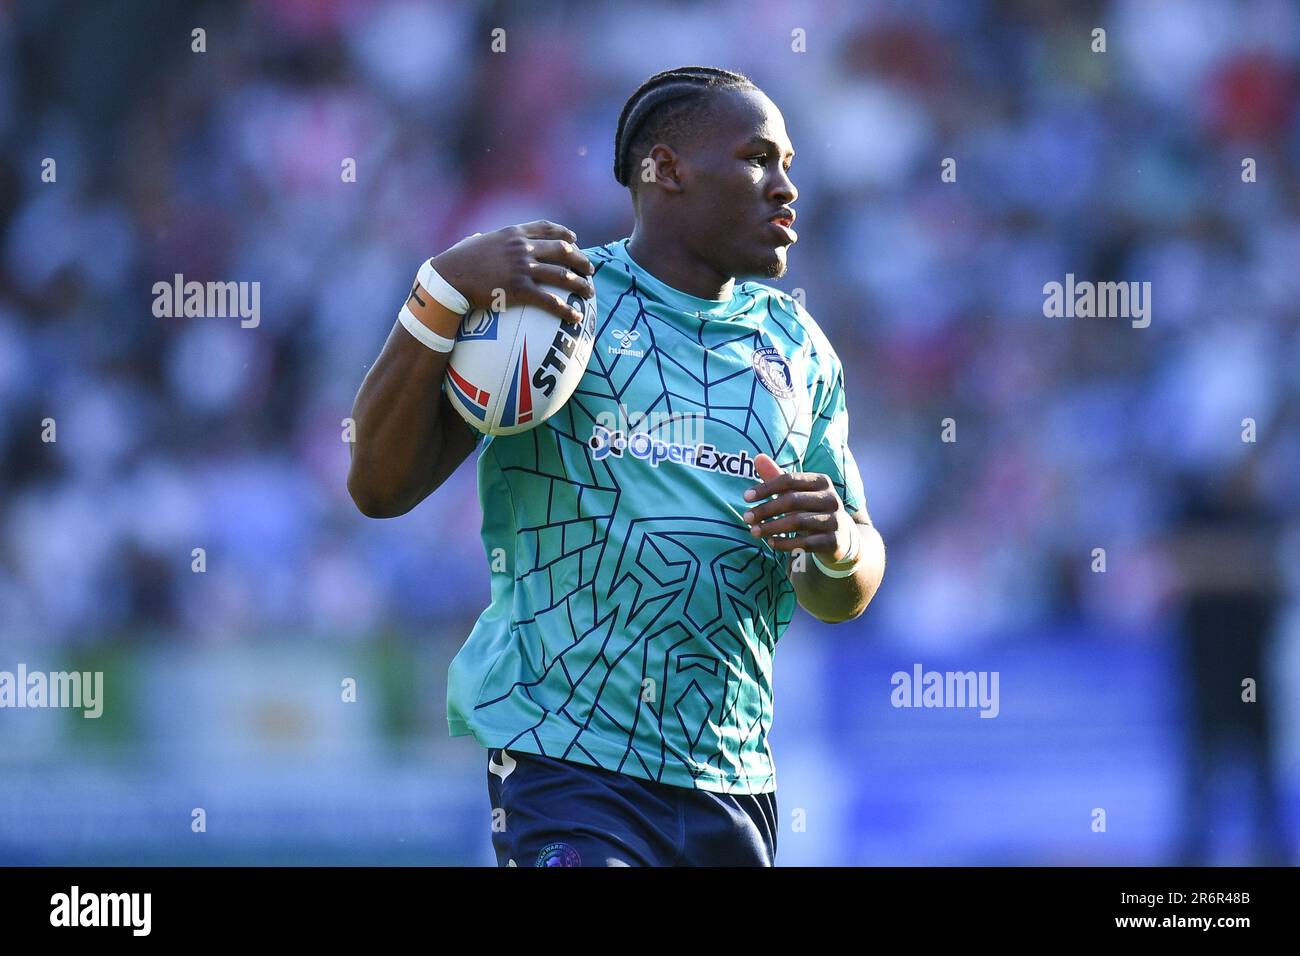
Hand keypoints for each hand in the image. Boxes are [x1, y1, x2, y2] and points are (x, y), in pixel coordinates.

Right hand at [430, 220, 595, 323]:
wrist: (448, 278)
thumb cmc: (455, 262)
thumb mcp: (473, 243)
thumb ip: (483, 240)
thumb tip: (478, 239)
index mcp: (513, 234)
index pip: (546, 228)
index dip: (564, 234)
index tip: (575, 240)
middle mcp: (522, 248)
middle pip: (562, 250)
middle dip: (581, 260)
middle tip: (590, 270)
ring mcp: (523, 268)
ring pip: (562, 275)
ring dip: (581, 284)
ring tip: (589, 293)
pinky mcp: (520, 289)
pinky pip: (550, 300)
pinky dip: (566, 309)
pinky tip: (575, 318)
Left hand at [742, 453, 855, 561]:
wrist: (841, 536)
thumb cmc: (811, 509)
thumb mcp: (796, 492)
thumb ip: (776, 476)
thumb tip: (757, 457)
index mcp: (821, 481)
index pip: (789, 480)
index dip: (766, 488)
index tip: (745, 497)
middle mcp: (831, 498)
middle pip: (792, 501)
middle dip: (766, 509)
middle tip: (746, 518)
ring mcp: (835, 520)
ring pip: (798, 522)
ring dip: (772, 527)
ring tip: (754, 531)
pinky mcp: (834, 541)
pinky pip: (805, 542)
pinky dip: (785, 543)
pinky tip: (770, 543)